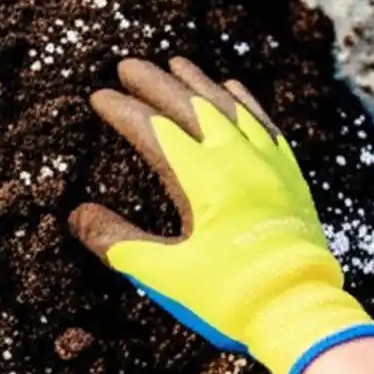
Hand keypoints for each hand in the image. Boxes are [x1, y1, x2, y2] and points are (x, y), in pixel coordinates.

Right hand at [69, 57, 373, 373]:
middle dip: (155, 83)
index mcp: (201, 179)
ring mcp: (266, 164)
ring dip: (199, 83)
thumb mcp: (163, 273)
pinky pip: (264, 124)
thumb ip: (117, 240)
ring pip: (230, 107)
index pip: (153, 130)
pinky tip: (233, 89)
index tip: (98, 98)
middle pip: (190, 106)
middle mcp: (236, 160)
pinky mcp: (288, 176)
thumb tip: (76, 214)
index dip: (123, 111)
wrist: (297, 310)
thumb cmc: (228, 295)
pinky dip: (245, 102)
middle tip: (126, 65)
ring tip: (175, 64)